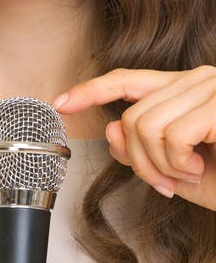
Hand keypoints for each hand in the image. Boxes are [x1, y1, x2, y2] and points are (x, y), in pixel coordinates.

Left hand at [51, 65, 215, 209]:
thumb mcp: (172, 169)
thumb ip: (140, 150)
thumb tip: (110, 128)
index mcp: (184, 91)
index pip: (128, 81)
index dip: (92, 90)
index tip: (61, 102)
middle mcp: (198, 79)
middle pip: (130, 118)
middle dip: (140, 162)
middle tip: (166, 183)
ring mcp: (212, 86)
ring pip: (145, 127)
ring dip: (160, 166)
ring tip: (188, 174)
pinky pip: (171, 136)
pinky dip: (178, 164)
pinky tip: (200, 168)